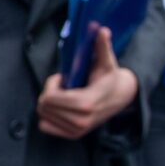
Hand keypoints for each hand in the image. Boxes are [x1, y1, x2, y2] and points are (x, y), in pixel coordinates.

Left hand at [37, 25, 139, 139]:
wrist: (121, 97)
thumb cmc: (110, 76)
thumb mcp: (107, 61)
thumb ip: (102, 47)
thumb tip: (102, 30)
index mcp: (86, 103)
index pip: (50, 98)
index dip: (51, 84)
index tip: (63, 78)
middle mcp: (81, 121)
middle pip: (44, 106)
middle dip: (49, 92)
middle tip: (63, 85)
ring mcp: (77, 130)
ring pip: (43, 116)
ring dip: (50, 103)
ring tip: (64, 96)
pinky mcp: (73, 135)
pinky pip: (45, 127)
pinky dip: (49, 116)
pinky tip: (62, 108)